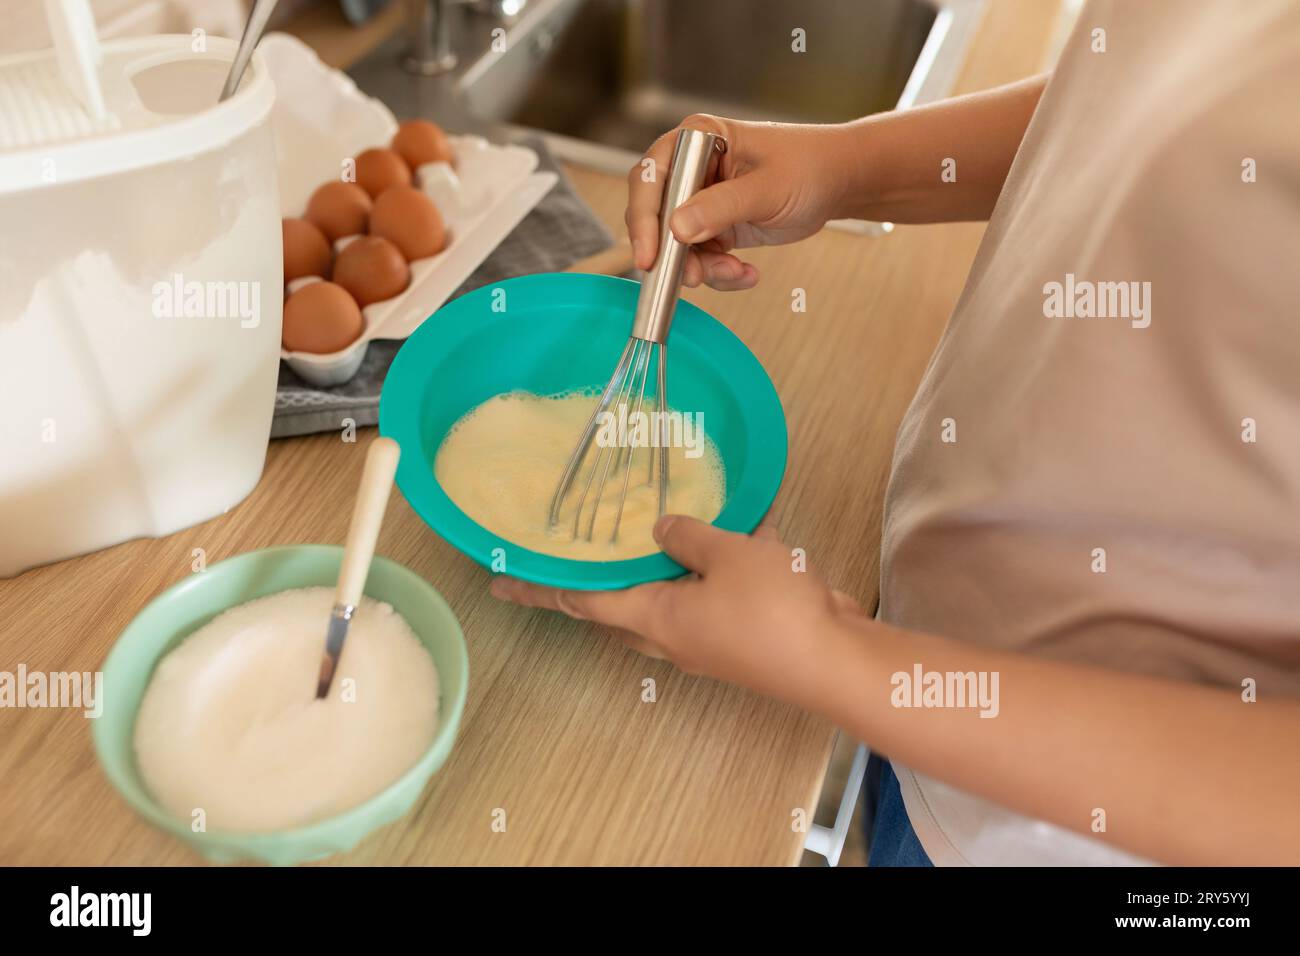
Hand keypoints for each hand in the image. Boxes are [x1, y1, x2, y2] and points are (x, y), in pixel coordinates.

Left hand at [490, 515, 868, 705]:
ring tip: (655, 531)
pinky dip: (717, 566)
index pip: (581, 602)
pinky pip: (714, 595)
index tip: (497, 582)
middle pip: (616, 610)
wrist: (835, 660)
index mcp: (655, 617)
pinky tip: (744, 529)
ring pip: (666, 601)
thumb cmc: (773, 609)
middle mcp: (672, 636)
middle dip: (591, 585)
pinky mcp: (742, 636)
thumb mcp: (727, 554)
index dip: (538, 590)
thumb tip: (659, 529)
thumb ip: (688, 536)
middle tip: (571, 554)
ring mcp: (708, 641)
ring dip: (659, 570)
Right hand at [627, 115, 856, 290]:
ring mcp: (700, 201)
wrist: (837, 183)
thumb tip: (677, 227)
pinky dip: (720, 273)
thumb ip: (722, 206)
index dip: (644, 217)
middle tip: (692, 276)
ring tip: (737, 272)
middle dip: (673, 252)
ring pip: (676, 245)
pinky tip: (746, 273)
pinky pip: (700, 259)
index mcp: (697, 140)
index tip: (650, 254)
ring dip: (703, 268)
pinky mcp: (713, 227)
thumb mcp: (766, 187)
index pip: (650, 177)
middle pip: (656, 215)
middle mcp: (691, 169)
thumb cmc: (809, 167)